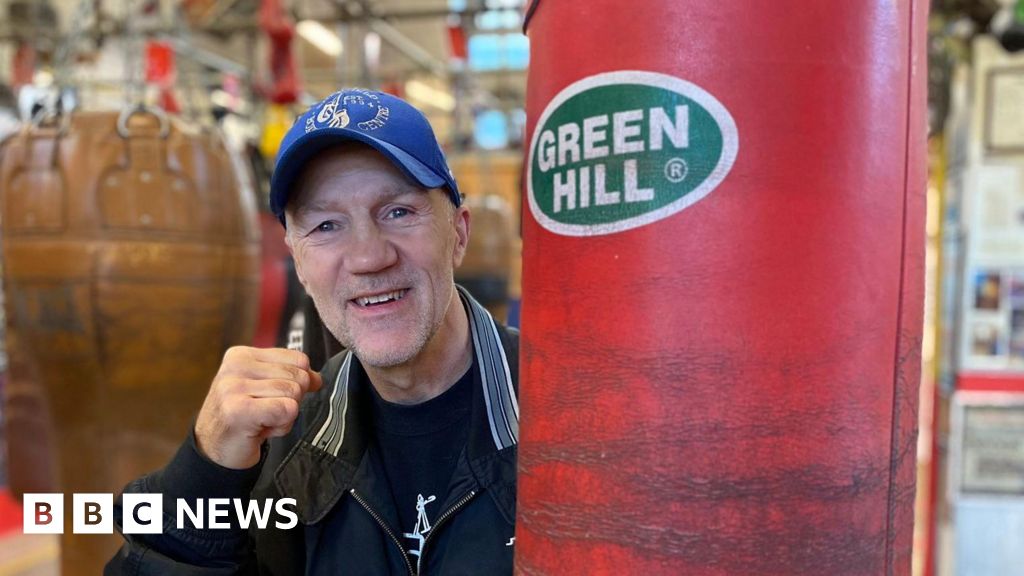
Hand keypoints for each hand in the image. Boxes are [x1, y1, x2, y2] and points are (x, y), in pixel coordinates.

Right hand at [194, 346, 322, 468]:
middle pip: (299, 377)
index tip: (274, 397)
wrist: (215, 451)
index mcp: (242, 355)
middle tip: (265, 413)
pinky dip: (282, 425)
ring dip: (285, 416)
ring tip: (261, 421)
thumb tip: (317, 378)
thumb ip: (291, 377)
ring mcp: (234, 387)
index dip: (299, 383)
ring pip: (294, 394)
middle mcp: (236, 366)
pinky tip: (261, 429)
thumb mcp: (266, 389)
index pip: (299, 359)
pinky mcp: (239, 409)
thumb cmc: (243, 419)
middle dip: (291, 401)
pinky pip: (287, 409)